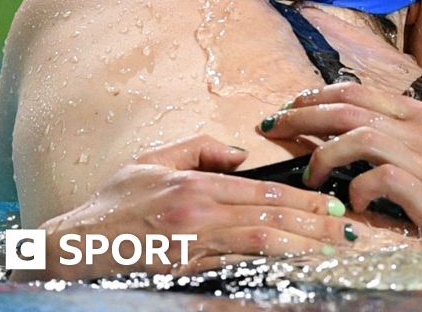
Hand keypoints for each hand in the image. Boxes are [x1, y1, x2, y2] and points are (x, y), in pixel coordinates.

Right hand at [11, 135, 414, 280]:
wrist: (73, 246)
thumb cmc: (112, 202)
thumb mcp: (152, 159)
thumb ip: (200, 148)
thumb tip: (241, 153)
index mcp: (193, 184)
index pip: (260, 189)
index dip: (300, 197)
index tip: (331, 204)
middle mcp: (196, 214)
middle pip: (269, 218)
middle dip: (313, 224)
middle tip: (348, 230)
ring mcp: (192, 246)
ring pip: (258, 245)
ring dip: (301, 247)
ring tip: (332, 250)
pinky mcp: (186, 271)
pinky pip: (235, 269)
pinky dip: (267, 269)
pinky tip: (292, 270)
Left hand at [258, 83, 421, 251]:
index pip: (363, 91)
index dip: (322, 95)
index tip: (297, 106)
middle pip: (348, 105)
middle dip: (303, 111)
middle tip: (276, 124)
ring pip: (355, 137)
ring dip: (322, 153)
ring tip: (309, 171)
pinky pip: (374, 181)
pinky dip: (355, 190)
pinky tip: (350, 202)